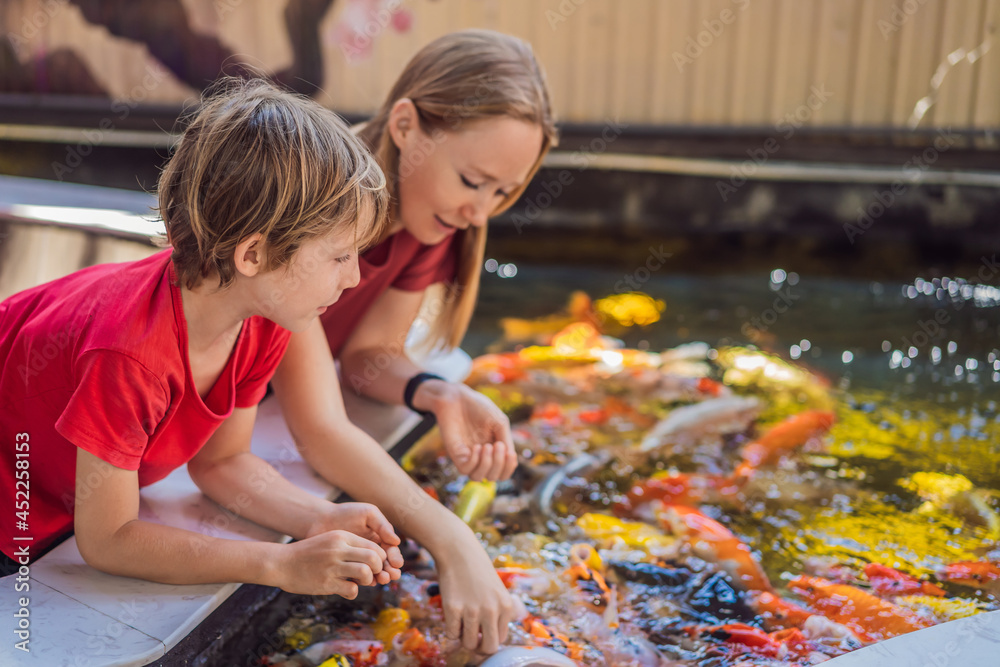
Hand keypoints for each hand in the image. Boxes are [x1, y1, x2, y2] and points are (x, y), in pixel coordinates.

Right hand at [275, 530, 388, 596]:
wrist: (281, 562)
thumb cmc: (308, 553)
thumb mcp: (330, 541)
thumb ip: (350, 546)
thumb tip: (374, 558)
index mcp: (341, 537)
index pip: (373, 545)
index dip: (380, 558)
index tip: (375, 565)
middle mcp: (338, 549)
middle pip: (373, 558)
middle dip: (378, 569)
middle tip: (372, 575)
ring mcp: (332, 566)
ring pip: (365, 572)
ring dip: (367, 580)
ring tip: (359, 582)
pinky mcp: (326, 582)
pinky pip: (351, 590)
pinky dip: (353, 592)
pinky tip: (346, 590)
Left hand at [307, 502, 403, 583]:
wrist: (320, 520)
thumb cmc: (345, 513)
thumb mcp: (367, 514)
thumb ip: (382, 526)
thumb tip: (397, 541)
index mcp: (378, 538)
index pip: (391, 550)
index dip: (395, 557)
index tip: (397, 563)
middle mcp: (370, 551)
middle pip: (385, 564)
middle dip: (390, 570)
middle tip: (391, 575)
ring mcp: (358, 560)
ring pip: (373, 572)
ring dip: (380, 577)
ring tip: (382, 579)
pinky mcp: (347, 567)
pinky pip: (358, 576)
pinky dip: (365, 580)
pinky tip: (369, 582)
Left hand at [417, 381, 516, 480]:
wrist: (457, 397)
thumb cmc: (479, 407)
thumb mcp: (499, 422)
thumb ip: (506, 440)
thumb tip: (509, 458)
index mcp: (494, 450)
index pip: (503, 472)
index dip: (509, 467)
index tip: (510, 453)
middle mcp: (481, 457)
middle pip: (493, 477)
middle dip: (499, 464)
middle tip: (497, 445)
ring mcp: (468, 456)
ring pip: (478, 477)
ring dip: (487, 464)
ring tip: (486, 446)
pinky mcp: (455, 453)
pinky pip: (465, 470)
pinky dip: (474, 462)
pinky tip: (477, 447)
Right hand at [435, 531, 514, 653]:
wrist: (458, 550)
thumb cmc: (477, 571)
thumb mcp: (497, 591)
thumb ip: (497, 613)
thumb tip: (488, 641)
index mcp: (506, 606)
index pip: (501, 640)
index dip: (488, 639)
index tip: (480, 633)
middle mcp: (492, 610)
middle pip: (488, 648)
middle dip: (478, 648)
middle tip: (471, 638)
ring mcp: (472, 610)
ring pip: (469, 644)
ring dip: (463, 638)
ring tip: (461, 623)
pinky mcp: (453, 608)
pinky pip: (452, 634)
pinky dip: (451, 629)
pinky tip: (452, 614)